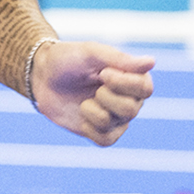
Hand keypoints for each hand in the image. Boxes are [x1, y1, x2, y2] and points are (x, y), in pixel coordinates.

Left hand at [30, 41, 153, 145]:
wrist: (42, 76)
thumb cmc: (68, 59)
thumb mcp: (91, 53)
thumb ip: (119, 59)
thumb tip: (152, 62)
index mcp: (132, 77)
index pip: (145, 88)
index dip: (124, 84)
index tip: (103, 73)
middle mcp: (130, 99)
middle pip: (131, 109)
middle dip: (106, 98)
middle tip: (94, 87)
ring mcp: (116, 118)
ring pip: (115, 124)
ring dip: (94, 111)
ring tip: (85, 100)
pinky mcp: (101, 132)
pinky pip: (106, 140)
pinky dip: (91, 128)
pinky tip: (83, 116)